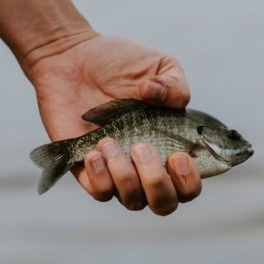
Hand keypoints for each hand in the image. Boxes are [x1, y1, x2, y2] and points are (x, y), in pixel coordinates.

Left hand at [26, 33, 202, 214]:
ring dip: (125, 176)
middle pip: (164, 204)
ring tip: (110, 140)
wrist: (73, 58)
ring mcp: (117, 172)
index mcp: (171, 146)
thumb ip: (175, 84)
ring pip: (133, 201)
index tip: (178, 156)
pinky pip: (100, 192)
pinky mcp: (87, 170)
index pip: (189, 186)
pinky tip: (95, 151)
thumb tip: (157, 96)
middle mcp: (146, 167)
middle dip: (156, 182)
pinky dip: (100, 177)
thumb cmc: (120, 63)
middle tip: (141, 146)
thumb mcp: (160, 65)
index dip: (189, 181)